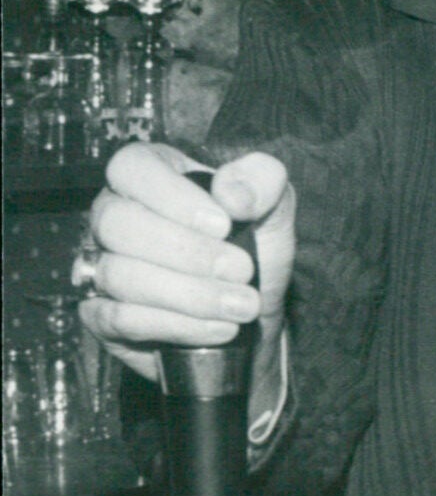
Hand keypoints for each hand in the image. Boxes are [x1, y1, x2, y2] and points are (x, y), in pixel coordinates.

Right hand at [78, 144, 293, 383]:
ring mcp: (101, 266)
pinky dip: (174, 326)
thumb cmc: (255, 247)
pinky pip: (116, 319)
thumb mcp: (274, 204)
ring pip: (119, 276)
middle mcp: (113, 216)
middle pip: (115, 224)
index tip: (224, 225)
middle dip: (187, 253)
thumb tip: (232, 194)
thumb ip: (262, 181)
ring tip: (242, 306)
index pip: (131, 167)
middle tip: (242, 271)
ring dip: (190, 296)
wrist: (255, 308)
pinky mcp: (101, 315)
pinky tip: (218, 328)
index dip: (173, 196)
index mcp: (148, 175)